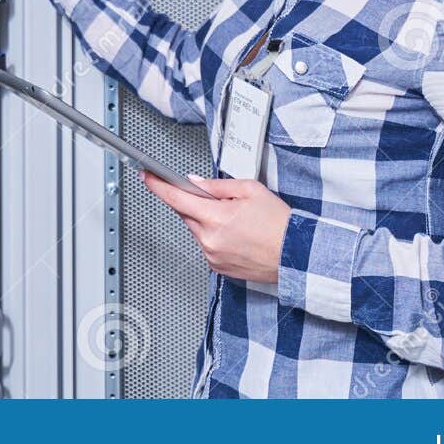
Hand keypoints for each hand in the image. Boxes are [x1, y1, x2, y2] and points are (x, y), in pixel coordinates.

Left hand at [141, 173, 291, 283]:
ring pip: (196, 230)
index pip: (176, 198)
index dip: (158, 185)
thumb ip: (217, 185)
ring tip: (235, 220)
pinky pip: (206, 245)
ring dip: (206, 221)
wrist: (296, 254)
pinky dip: (213, 236)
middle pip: (186, 214)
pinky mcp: (218, 267)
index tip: (147, 176)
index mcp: (216, 217)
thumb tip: (195, 182)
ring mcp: (213, 256)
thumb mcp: (250, 190)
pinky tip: (235, 234)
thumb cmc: (279, 223)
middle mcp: (210, 239)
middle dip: (194, 203)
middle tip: (217, 200)